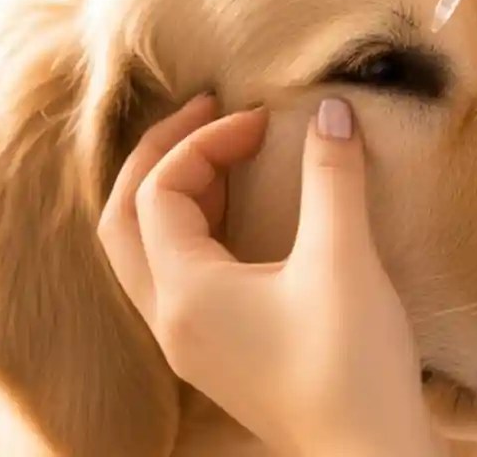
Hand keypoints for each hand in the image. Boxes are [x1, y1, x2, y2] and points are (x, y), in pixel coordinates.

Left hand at [97, 95, 443, 456]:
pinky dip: (192, 230)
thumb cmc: (353, 366)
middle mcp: (170, 320)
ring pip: (146, 251)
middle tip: (206, 111)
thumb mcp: (344, 259)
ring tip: (222, 155)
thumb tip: (330, 110)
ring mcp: (190, 343)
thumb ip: (331, 176)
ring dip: (172, 193)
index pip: (160, 190)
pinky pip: (176, 276)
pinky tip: (239, 217)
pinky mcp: (217, 356)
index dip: (206, 140)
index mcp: (185, 293)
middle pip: (124, 221)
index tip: (264, 121)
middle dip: (160, 156)